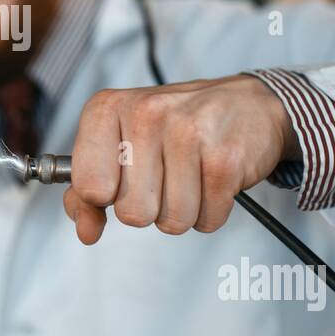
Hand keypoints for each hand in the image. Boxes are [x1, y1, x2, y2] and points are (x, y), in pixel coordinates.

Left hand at [63, 74, 299, 244]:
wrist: (248, 104)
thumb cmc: (175, 126)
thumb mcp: (121, 143)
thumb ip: (87, 188)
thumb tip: (86, 231)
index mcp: (108, 108)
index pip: (87, 186)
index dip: (105, 197)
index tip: (120, 181)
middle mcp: (146, 113)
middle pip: (132, 213)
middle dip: (150, 208)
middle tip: (165, 176)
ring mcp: (188, 133)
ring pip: (171, 222)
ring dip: (183, 212)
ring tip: (191, 177)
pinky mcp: (225, 158)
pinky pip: (207, 220)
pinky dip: (211, 212)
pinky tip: (213, 180)